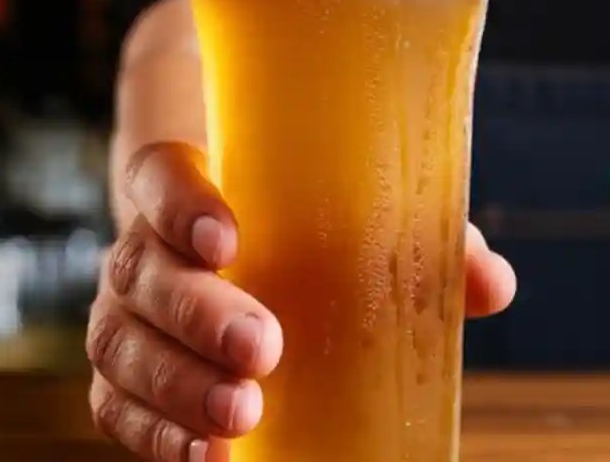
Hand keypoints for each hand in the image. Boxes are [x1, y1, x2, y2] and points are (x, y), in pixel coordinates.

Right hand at [87, 142, 516, 461]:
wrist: (229, 250)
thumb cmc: (299, 228)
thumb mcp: (357, 215)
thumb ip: (418, 239)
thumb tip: (492, 284)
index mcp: (189, 187)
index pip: (160, 175)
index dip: (181, 205)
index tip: (228, 239)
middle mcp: (145, 247)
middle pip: (143, 272)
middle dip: (198, 314)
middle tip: (263, 348)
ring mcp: (126, 316)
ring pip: (122, 346)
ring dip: (179, 387)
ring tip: (240, 417)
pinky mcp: (125, 378)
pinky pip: (117, 408)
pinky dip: (158, 438)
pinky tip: (208, 458)